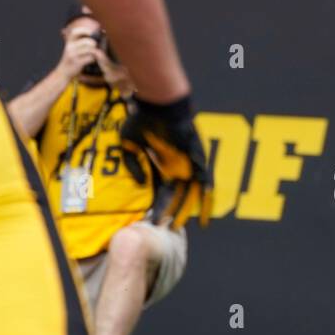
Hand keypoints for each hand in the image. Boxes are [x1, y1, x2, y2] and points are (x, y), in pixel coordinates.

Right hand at [57, 28, 98, 78]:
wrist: (63, 71)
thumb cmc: (72, 58)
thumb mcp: (72, 48)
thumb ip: (80, 41)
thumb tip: (95, 33)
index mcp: (69, 42)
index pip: (75, 32)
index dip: (84, 30)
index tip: (91, 32)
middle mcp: (69, 47)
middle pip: (86, 41)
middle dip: (93, 43)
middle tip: (95, 46)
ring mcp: (73, 55)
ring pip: (89, 50)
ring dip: (94, 52)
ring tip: (94, 54)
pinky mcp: (77, 62)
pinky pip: (90, 58)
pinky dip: (93, 59)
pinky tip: (92, 60)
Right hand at [120, 96, 213, 227]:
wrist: (159, 105)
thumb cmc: (143, 120)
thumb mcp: (129, 145)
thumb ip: (133, 165)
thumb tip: (140, 184)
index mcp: (162, 164)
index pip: (163, 191)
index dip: (159, 207)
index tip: (153, 223)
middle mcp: (177, 166)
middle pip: (178, 195)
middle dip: (175, 212)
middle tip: (170, 229)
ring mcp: (189, 162)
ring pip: (192, 191)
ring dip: (189, 208)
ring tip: (185, 225)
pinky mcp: (198, 158)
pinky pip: (205, 178)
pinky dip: (205, 193)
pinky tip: (205, 208)